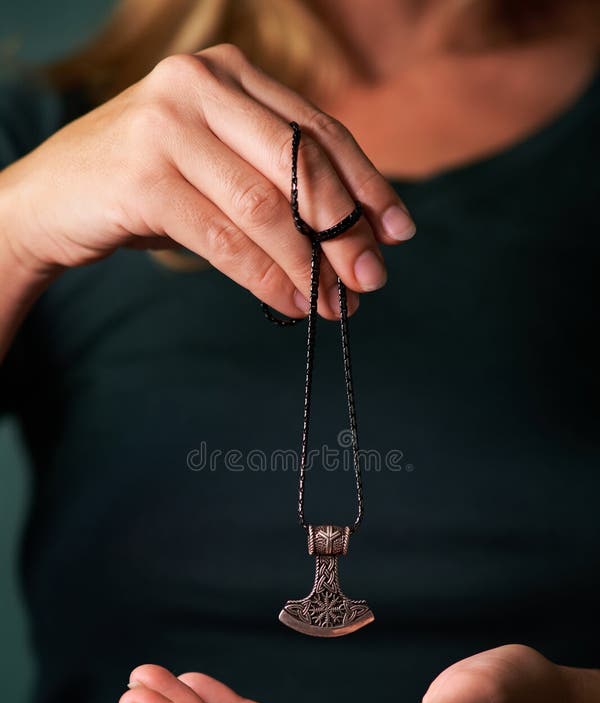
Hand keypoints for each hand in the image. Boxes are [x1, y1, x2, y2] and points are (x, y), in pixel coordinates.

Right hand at [1, 43, 414, 320]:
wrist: (51, 199)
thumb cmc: (147, 187)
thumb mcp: (217, 168)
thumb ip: (277, 184)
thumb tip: (357, 244)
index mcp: (230, 72)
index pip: (317, 130)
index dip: (366, 184)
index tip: (398, 232)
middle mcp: (201, 82)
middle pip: (300, 164)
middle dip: (344, 230)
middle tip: (371, 280)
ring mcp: (168, 123)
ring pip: (265, 205)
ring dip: (308, 264)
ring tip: (336, 304)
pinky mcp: (143, 175)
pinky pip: (224, 237)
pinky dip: (265, 276)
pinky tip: (290, 303)